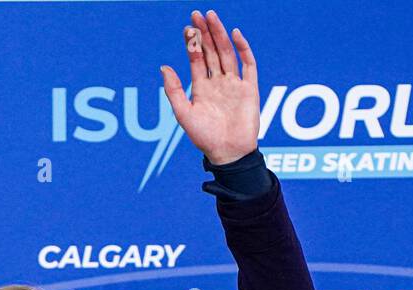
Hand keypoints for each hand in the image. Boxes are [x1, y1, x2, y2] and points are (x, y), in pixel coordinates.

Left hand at [160, 10, 259, 165]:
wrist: (229, 153)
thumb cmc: (204, 138)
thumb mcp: (183, 114)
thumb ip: (174, 91)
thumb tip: (163, 67)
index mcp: (201, 88)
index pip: (197, 59)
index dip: (192, 43)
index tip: (188, 27)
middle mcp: (218, 83)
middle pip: (212, 51)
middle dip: (205, 32)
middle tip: (198, 13)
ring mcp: (234, 84)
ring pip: (227, 53)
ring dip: (220, 35)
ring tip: (212, 16)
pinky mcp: (249, 88)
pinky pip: (248, 64)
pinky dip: (243, 48)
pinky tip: (235, 34)